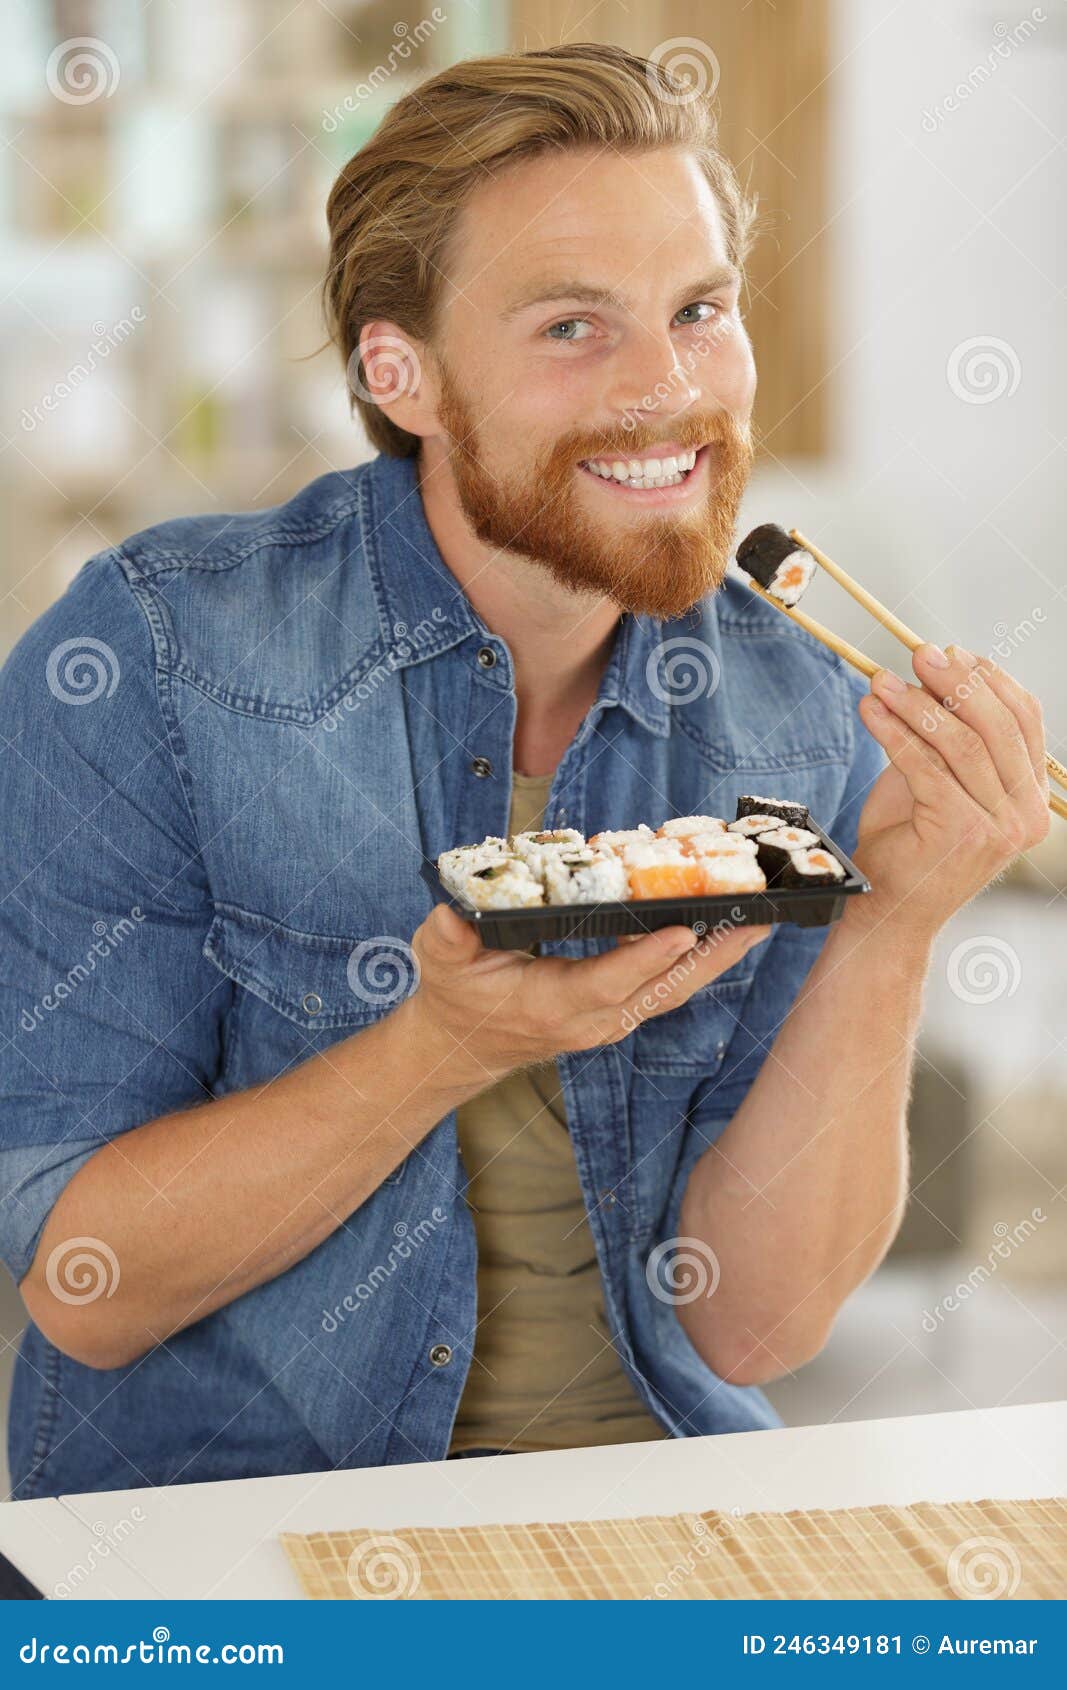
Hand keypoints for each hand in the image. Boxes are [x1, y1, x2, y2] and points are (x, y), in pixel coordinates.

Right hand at [404, 903, 771, 1084]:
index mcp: (551, 1005)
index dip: (646, 958)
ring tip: (758, 922)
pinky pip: (666, 988)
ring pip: (673, 991)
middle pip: (662, 990)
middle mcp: (591, 1019)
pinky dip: (697, 960)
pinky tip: (723, 931)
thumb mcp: (440, 962)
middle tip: (756, 921)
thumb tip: (452, 916)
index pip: (607, 982)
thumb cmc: (454, 996)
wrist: (462, 1044)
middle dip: (712, 956)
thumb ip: (446, 938)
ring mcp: (609, 1020)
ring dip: (717, 958)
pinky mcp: (617, 1012)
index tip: (685, 929)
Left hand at [851, 641, 1048, 941]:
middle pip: (997, 725)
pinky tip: (869, 711)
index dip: (990, 680)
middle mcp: (1026, 814)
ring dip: (915, 704)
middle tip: (919, 654)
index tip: (953, 654)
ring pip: (959, 742)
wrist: (889, 909)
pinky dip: (891, 731)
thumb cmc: (911, 844)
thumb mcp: (938, 780)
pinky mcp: (960, 833)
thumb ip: (948, 735)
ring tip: (880, 682)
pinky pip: (923, 765)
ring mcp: (998, 827)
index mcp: (1032, 797)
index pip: (1025, 721)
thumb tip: (937, 672)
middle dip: (955, 681)